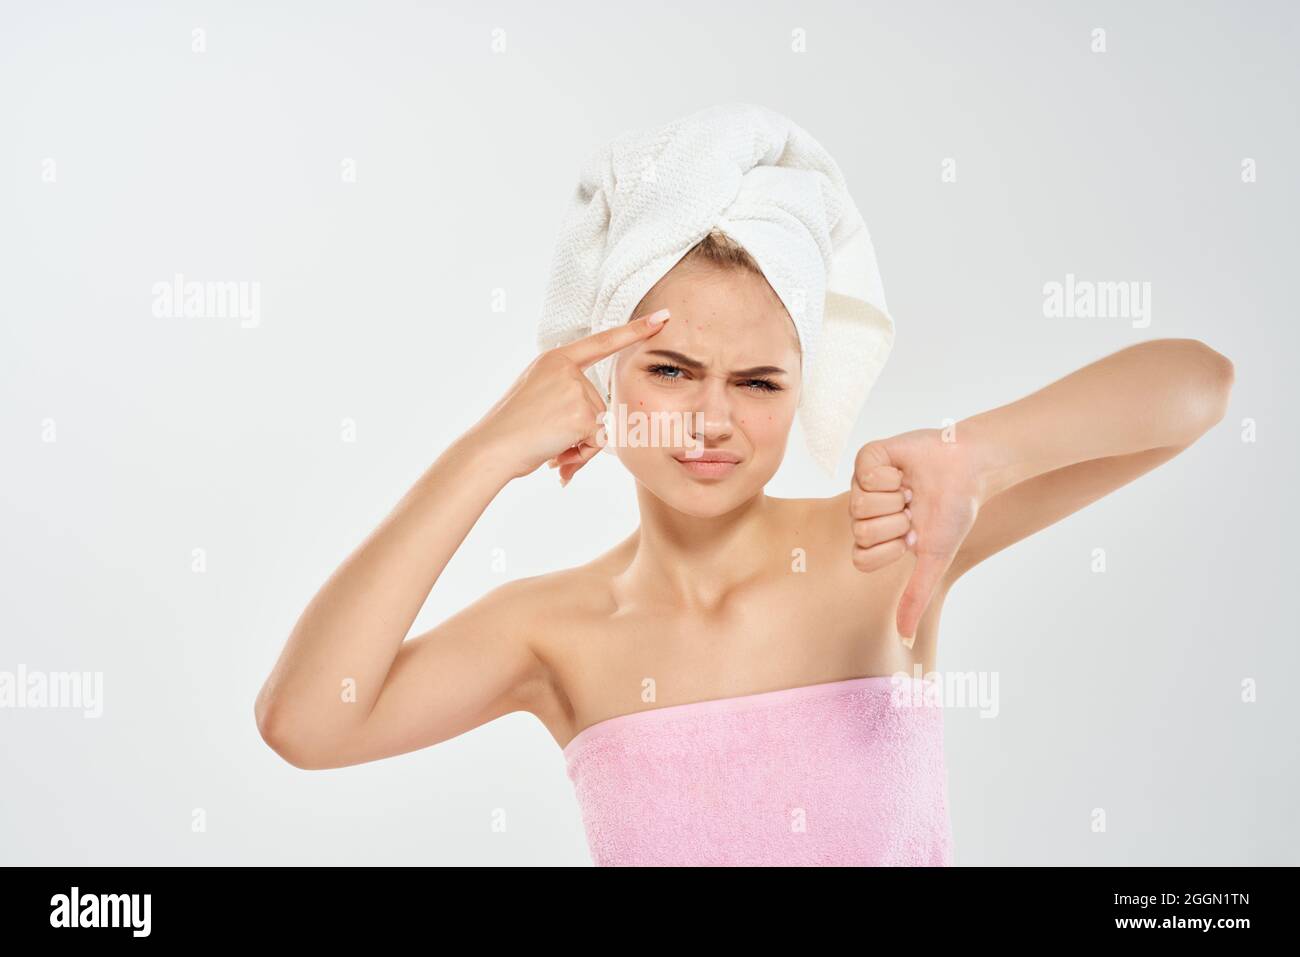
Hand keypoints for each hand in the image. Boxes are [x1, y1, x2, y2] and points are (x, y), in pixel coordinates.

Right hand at [469, 308, 670, 481]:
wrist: (491, 448)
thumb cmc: (511, 430)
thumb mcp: (536, 397)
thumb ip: (566, 396)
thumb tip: (597, 428)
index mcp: (555, 360)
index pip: (602, 342)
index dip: (635, 330)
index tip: (663, 318)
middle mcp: (567, 370)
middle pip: (600, 405)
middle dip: (582, 432)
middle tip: (550, 440)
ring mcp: (576, 390)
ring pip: (600, 426)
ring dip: (579, 446)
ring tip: (549, 447)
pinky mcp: (583, 414)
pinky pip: (597, 441)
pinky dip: (580, 455)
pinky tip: (555, 453)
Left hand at [848, 428, 983, 642]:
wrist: (971, 469)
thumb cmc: (953, 512)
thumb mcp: (934, 558)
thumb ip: (916, 595)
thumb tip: (905, 638)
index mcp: (875, 536)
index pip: (861, 557)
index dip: (891, 548)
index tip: (912, 536)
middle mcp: (864, 511)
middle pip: (860, 531)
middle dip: (897, 521)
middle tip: (913, 508)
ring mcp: (862, 484)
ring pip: (859, 504)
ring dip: (896, 498)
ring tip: (910, 489)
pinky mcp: (868, 457)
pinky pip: (864, 475)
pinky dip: (893, 475)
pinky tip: (904, 470)